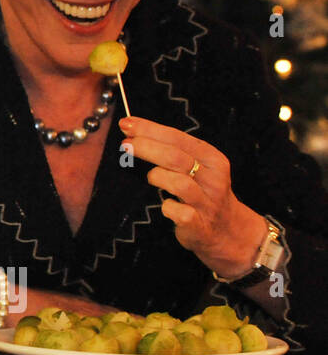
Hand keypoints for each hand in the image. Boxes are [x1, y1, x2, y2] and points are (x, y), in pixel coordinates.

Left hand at [119, 116, 266, 278]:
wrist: (228, 231)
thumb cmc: (203, 192)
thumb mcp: (196, 167)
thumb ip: (171, 150)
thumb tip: (133, 131)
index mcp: (211, 159)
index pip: (179, 138)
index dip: (151, 130)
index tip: (126, 124)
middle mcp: (212, 179)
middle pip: (176, 158)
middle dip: (147, 148)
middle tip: (125, 145)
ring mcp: (208, 203)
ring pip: (180, 183)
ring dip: (157, 176)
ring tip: (149, 177)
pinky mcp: (200, 225)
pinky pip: (182, 214)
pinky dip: (169, 208)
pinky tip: (164, 205)